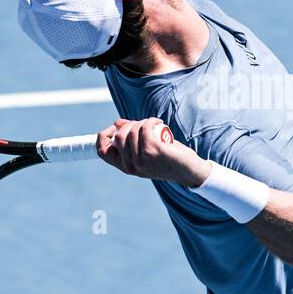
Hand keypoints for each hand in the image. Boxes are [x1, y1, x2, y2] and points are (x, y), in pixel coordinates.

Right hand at [96, 118, 212, 186]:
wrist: (189, 172)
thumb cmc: (168, 160)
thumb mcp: (146, 151)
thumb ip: (132, 139)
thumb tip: (117, 123)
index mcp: (126, 167)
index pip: (102, 151)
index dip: (103, 136)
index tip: (114, 128)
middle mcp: (131, 165)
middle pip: (118, 136)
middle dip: (128, 125)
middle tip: (142, 125)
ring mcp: (142, 159)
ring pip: (132, 130)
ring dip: (142, 122)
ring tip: (153, 125)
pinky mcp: (153, 150)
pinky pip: (145, 128)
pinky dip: (151, 121)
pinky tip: (158, 122)